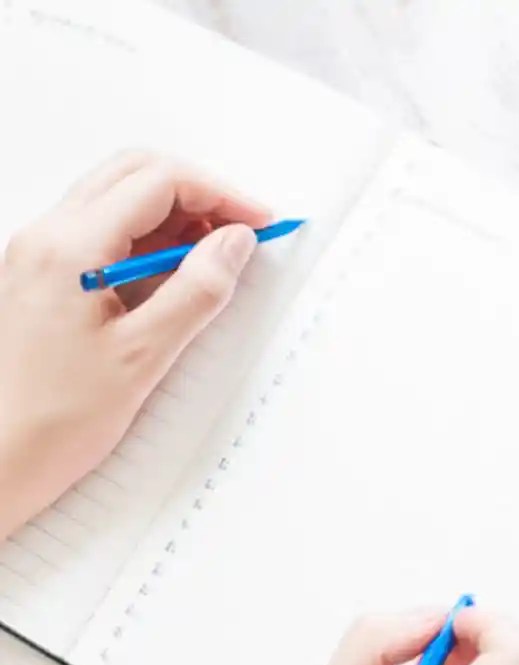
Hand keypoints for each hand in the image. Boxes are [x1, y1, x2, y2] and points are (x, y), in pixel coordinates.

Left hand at [0, 150, 271, 537]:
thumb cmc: (54, 419)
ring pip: (119, 198)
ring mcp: (41, 253)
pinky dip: (150, 239)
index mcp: (69, 247)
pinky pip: (104, 231)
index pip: (158, 182)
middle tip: (242, 231)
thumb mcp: (144, 356)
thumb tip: (236, 242)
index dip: (220, 195)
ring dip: (175, 214)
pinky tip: (177, 277)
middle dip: (198, 193)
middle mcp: (48, 237)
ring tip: (216, 258)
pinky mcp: (44, 275)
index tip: (260, 224)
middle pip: (135, 174)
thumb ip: (197, 290)